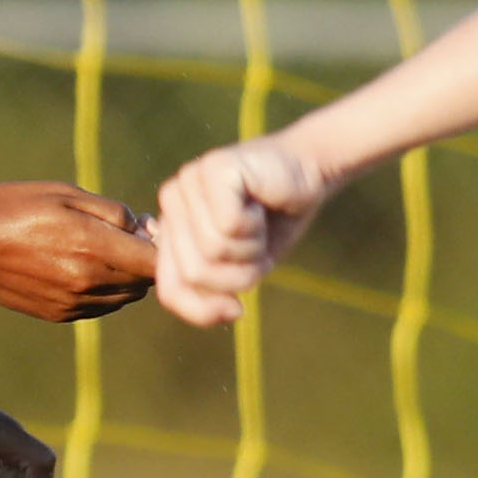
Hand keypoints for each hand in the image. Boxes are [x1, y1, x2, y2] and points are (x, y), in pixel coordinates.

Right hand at [0, 183, 155, 324]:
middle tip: (130, 235)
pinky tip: (83, 266)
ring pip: (125, 297)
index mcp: (93, 247)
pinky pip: (101, 307)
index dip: (163, 245)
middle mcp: (87, 282)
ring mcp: (73, 303)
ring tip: (104, 249)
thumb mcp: (66, 194)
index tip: (153, 229)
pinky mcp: (60, 315)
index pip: (155, 262)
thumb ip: (112, 212)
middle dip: (147, 261)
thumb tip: (145, 228)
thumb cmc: (14, 207)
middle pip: (145, 282)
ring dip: (126, 277)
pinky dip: (105, 289)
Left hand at [149, 132, 342, 326]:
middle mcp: (171, 202)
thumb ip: (211, 294)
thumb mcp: (241, 271)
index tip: (236, 307)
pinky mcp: (212, 168)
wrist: (309, 173)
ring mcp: (188, 181)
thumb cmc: (273, 222)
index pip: (170, 290)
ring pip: (213, 249)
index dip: (205, 309)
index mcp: (168, 230)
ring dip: (251, 246)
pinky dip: (255, 223)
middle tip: (256, 244)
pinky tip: (259, 202)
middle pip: (193, 272)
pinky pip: (229, 224)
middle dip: (237, 272)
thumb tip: (226, 308)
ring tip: (258, 219)